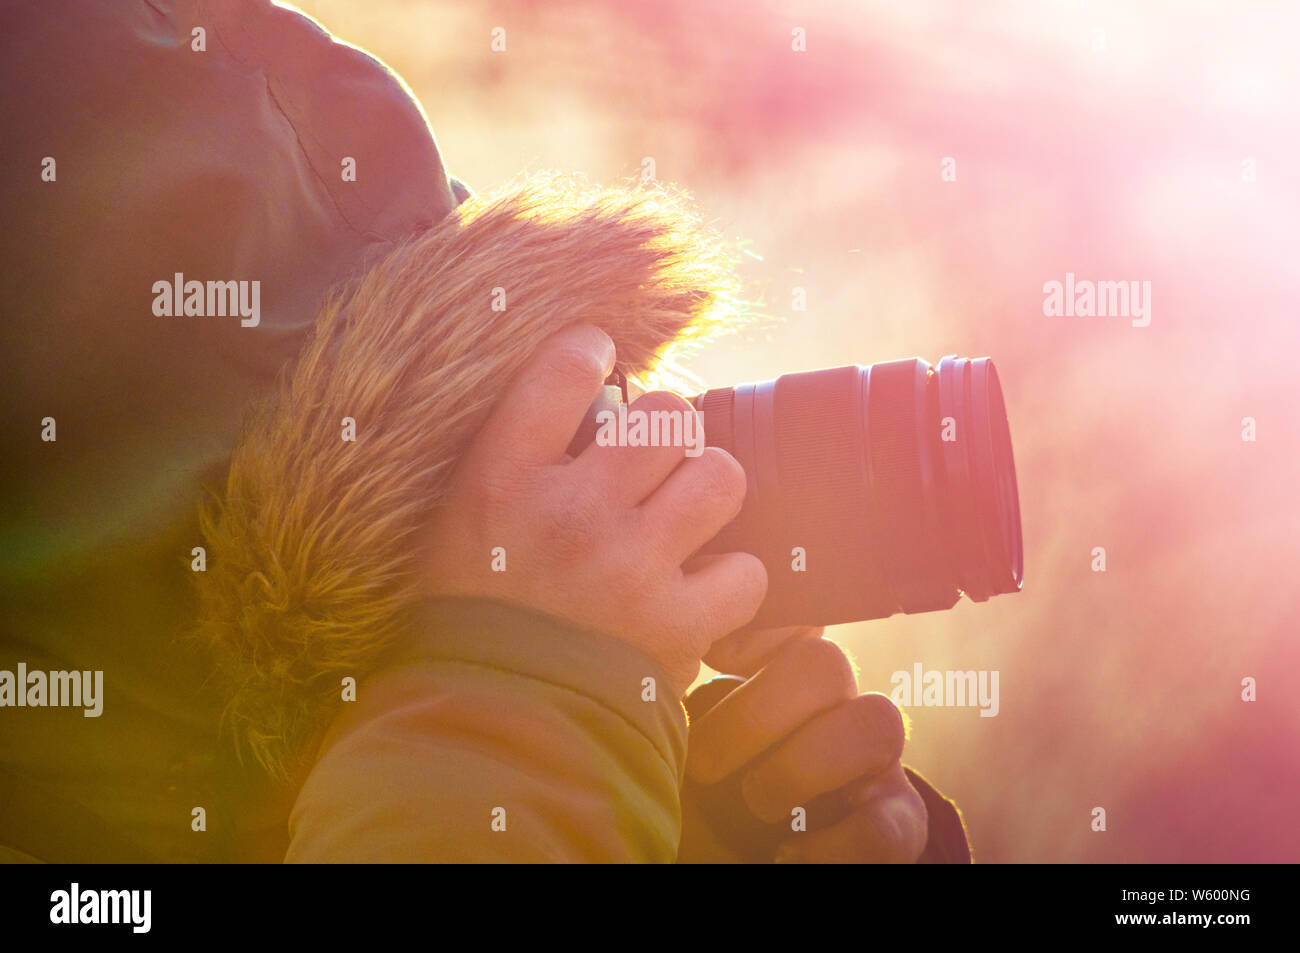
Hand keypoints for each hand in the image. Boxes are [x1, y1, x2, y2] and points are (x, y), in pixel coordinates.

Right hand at [421, 323, 767, 696]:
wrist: (487, 729)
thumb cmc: (471, 616)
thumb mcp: (458, 522)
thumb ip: (512, 457)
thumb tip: (589, 399)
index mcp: (502, 477)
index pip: (568, 366)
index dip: (594, 351)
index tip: (599, 362)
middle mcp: (571, 512)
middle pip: (667, 414)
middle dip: (667, 433)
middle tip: (649, 465)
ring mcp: (629, 567)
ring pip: (721, 475)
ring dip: (709, 490)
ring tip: (685, 515)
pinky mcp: (677, 626)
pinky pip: (746, 570)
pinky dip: (732, 580)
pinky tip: (700, 589)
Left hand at [681, 630, 929, 862]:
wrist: (748, 857)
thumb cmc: (705, 798)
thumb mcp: (686, 744)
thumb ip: (675, 705)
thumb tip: (653, 671)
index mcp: (784, 673)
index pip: (794, 618)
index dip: (760, 627)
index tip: (711, 656)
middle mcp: (839, 703)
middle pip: (826, 662)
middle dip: (757, 713)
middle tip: (704, 766)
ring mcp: (876, 760)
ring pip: (876, 721)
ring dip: (801, 767)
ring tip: (756, 807)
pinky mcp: (898, 820)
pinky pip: (888, 822)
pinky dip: (835, 844)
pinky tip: (787, 853)